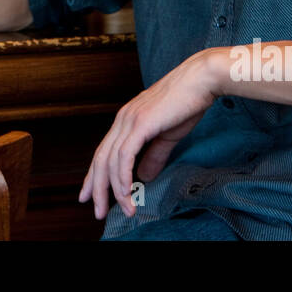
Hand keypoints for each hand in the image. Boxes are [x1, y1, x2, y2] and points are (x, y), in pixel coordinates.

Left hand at [78, 49, 218, 219]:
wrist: (201, 79)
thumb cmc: (188, 103)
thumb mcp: (168, 134)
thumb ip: (154, 155)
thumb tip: (145, 177)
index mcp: (127, 120)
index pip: (104, 152)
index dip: (94, 176)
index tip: (89, 195)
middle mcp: (123, 119)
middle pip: (101, 159)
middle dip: (97, 188)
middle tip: (97, 212)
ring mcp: (130, 120)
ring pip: (111, 161)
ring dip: (115, 190)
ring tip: (124, 210)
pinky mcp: (141, 123)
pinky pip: (125, 155)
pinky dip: (123, 176)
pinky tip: (125, 193)